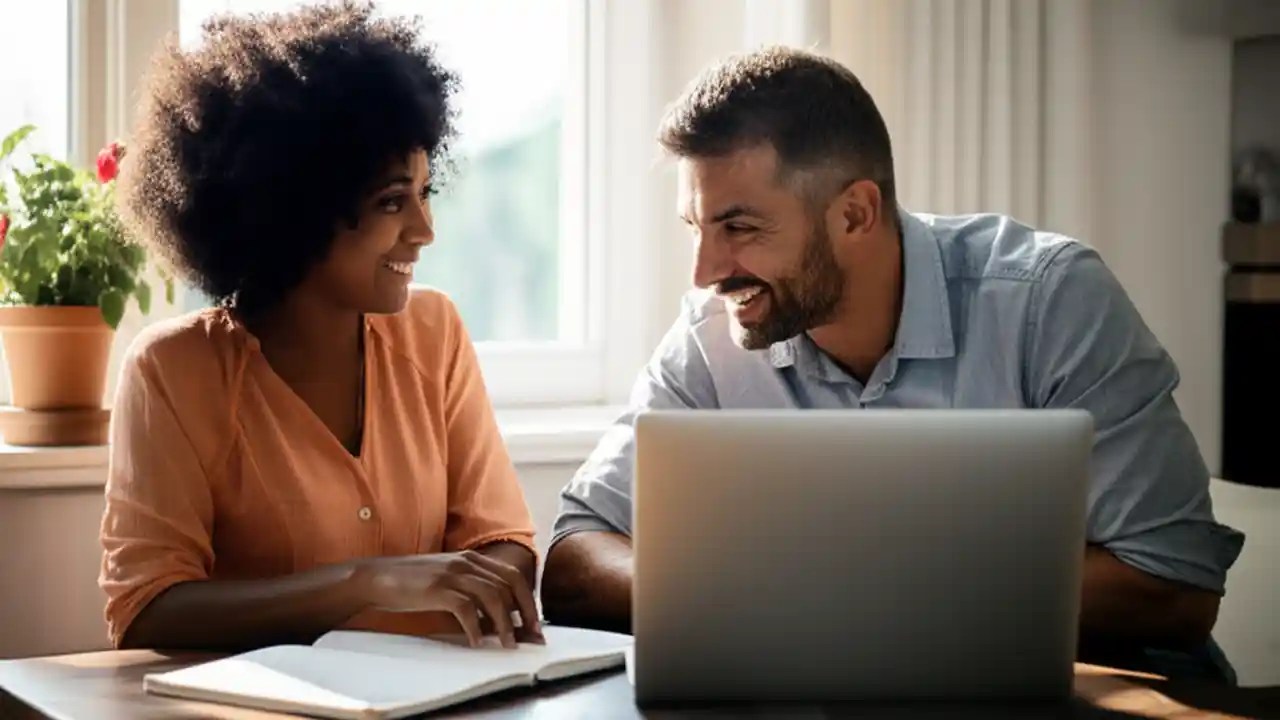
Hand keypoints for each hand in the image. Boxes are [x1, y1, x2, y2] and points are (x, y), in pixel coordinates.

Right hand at [354, 551, 542, 648]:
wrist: (377, 577)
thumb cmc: (413, 585)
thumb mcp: (448, 583)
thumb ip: (473, 595)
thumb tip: (500, 621)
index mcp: (472, 558)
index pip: (512, 576)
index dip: (528, 600)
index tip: (534, 624)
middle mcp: (466, 562)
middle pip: (509, 585)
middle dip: (525, 612)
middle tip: (531, 636)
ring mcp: (451, 573)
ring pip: (492, 597)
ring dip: (504, 624)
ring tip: (507, 645)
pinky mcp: (436, 588)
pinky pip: (465, 609)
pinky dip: (474, 628)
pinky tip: (476, 642)